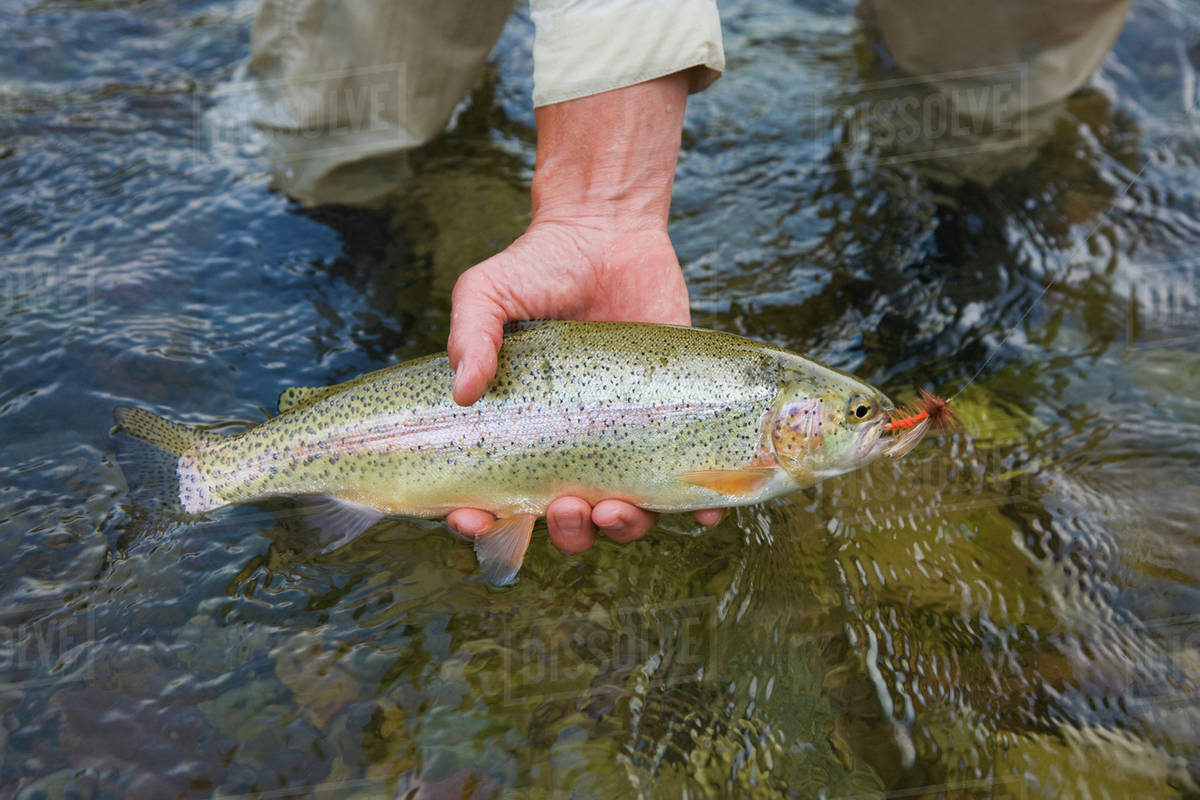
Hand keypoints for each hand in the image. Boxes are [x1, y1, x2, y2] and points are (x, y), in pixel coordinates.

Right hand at [444, 72, 721, 552]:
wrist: (607, 233)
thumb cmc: (538, 266)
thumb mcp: (486, 293)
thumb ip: (471, 335)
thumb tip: (463, 391)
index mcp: (524, 430)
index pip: (498, 496)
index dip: (482, 520)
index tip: (474, 518)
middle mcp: (575, 444)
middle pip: (569, 519)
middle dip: (567, 530)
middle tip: (567, 506)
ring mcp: (626, 436)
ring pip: (625, 512)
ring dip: (621, 529)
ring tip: (618, 510)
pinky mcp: (675, 418)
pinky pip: (686, 476)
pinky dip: (696, 505)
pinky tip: (701, 511)